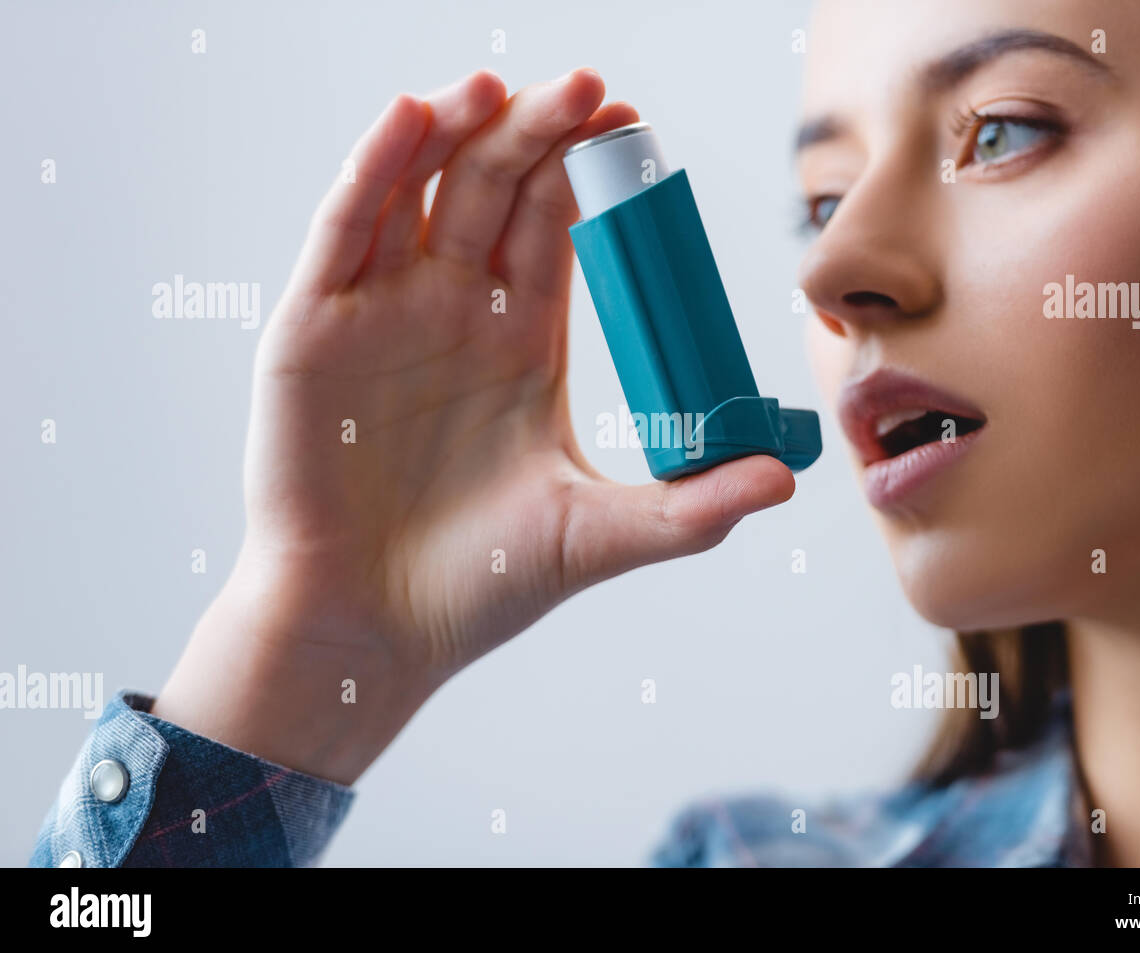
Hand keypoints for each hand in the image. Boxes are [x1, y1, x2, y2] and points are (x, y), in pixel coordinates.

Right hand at [151, 68, 794, 783]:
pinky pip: (342, 232)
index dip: (591, 175)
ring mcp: (381, 312)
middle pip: (495, 191)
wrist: (371, 633)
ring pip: (417, 191)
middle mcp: (454, 311)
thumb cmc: (478, 588)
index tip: (633, 127)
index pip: (558, 228)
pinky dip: (371, 172)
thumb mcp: (594, 536)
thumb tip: (784, 478)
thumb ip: (689, 509)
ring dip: (456, 132)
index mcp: (521, 340)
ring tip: (502, 88)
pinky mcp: (312, 329)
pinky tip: (410, 121)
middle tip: (588, 90)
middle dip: (540, 135)